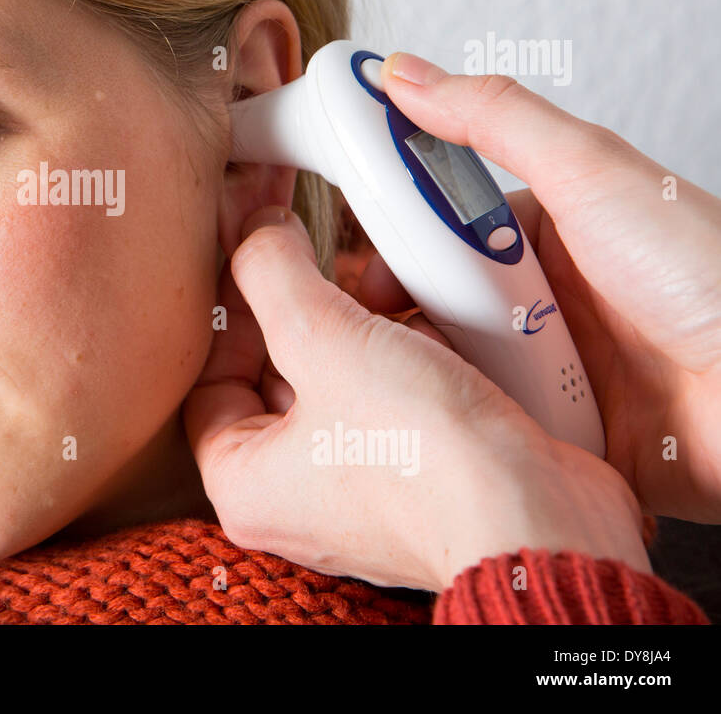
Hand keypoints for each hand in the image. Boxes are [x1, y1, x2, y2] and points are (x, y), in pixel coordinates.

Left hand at [184, 207, 651, 591]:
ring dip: (364, 328)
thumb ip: (272, 274)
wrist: (544, 520)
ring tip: (382, 287)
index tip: (252, 253)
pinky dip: (411, 357)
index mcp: (244, 484)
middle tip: (312, 249)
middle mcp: (295, 497)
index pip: (209, 379)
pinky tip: (431, 325)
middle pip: (275, 375)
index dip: (228, 308)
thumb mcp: (323, 339)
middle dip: (304, 310)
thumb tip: (253, 233)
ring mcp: (360, 493)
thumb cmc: (426, 460)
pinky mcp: (421, 478)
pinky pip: (396, 400)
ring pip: (342, 382)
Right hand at [356, 54, 720, 522]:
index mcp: (550, 231)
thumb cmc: (710, 276)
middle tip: (373, 320)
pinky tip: (447, 424)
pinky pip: (486, 427)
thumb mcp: (589, 172)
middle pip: (435, 298)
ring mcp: (551, 370)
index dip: (390, 237)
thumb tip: (405, 72)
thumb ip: (493, 118)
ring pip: (451, 367)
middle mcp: (545, 299)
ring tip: (406, 376)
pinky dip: (466, 424)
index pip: (440, 224)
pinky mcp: (559, 433)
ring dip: (429, 370)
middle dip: (400, 311)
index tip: (348, 249)